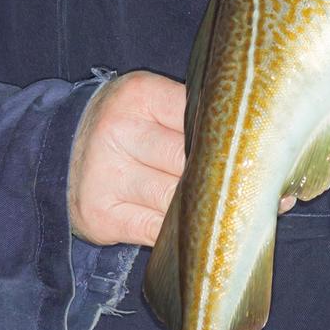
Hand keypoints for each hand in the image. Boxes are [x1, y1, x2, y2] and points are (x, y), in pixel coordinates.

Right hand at [67, 69, 292, 246]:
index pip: (202, 120)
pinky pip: (157, 231)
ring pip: (178, 201)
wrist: (55, 153)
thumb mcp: (149, 103)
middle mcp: (119, 132)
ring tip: (244, 214)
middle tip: (272, 190)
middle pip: (192, 164)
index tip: (274, 156)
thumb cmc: (121, 128)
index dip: (236, 143)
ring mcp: (107, 176)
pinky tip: (201, 233)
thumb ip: (192, 119)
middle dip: (230, 181)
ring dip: (211, 212)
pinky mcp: (101, 215)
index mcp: (138, 95)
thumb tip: (263, 150)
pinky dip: (182, 234)